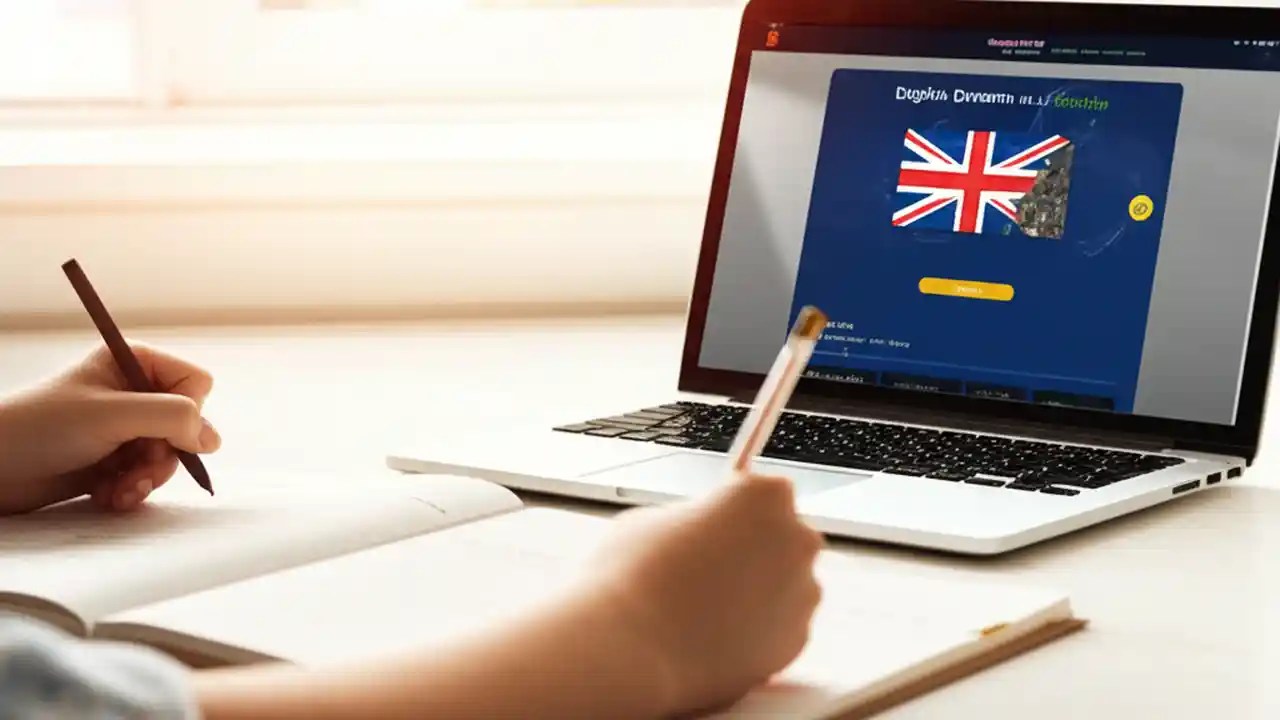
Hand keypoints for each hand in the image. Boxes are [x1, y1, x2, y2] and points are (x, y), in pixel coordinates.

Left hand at [0, 343, 219, 514]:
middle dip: (164, 454)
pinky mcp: (111, 460)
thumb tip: (213, 439)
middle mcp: (132, 393)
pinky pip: (145, 477)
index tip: (161, 433)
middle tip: (137, 469)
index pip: (195, 384)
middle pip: (186, 426)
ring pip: (168, 456)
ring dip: (147, 478)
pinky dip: (131, 491)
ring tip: (120, 489)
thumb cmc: (42, 429)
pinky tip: (108, 496)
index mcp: (133, 363)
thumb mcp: (113, 415)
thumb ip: (172, 418)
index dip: (188, 412)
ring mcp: (122, 428)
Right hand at [591, 475, 823, 716]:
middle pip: (784, 536)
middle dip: (753, 549)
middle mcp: (795, 540)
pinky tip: (715, 636)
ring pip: (786, 584)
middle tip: (707, 568)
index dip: (734, 509)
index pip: (764, 491)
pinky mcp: (796, 641)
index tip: (715, 523)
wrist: (630, 652)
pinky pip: (780, 627)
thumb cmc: (632, 578)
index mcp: (764, 497)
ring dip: (757, 591)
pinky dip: (757, 631)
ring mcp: (802, 594)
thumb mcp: (654, 519)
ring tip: (706, 609)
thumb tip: (701, 533)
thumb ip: (694, 518)